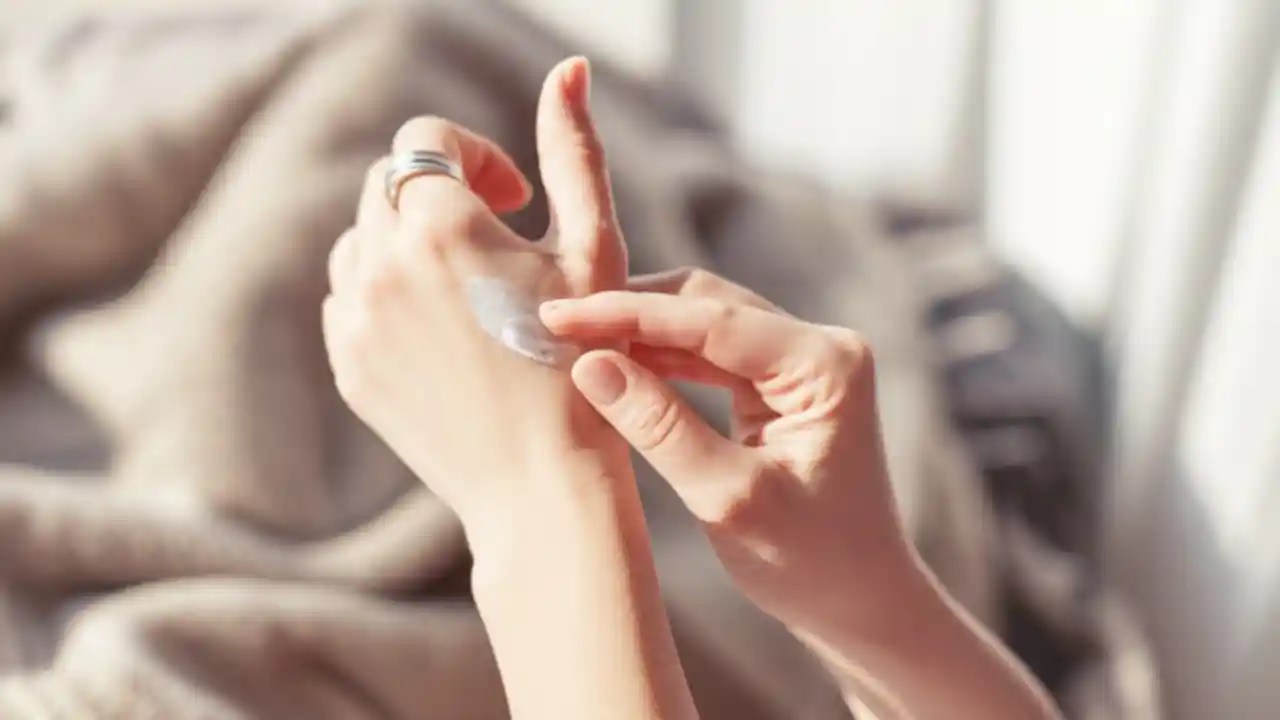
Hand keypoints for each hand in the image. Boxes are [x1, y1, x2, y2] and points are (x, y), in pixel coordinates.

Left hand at [323, 58, 627, 527]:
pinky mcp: (349, 365)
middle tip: (497, 240)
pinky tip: (446, 333)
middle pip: (388, 184)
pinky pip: (350, 300)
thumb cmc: (588, 363)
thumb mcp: (593, 250)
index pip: (426, 139)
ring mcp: (355, 319)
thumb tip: (568, 68)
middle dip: (438, 194)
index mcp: (441, 224)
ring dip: (406, 243)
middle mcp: (381, 263)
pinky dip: (387, 296)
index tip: (514, 199)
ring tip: (469, 289)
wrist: (544, 485)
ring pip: (361, 241)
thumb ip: (574, 151)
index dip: (476, 156)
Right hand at [539, 268, 913, 634]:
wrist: (861, 603)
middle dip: (631, 312)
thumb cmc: (809, 563)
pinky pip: (711, 355)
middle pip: (708, 305)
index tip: (558, 312)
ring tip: (573, 343)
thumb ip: (659, 427)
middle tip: (555, 322)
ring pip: (705, 324)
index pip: (710, 319)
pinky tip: (615, 367)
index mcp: (825, 365)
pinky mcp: (784, 384)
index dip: (628, 312)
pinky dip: (662, 361)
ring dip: (641, 334)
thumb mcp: (727, 498)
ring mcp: (804, 363)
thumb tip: (589, 365)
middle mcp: (820, 347)